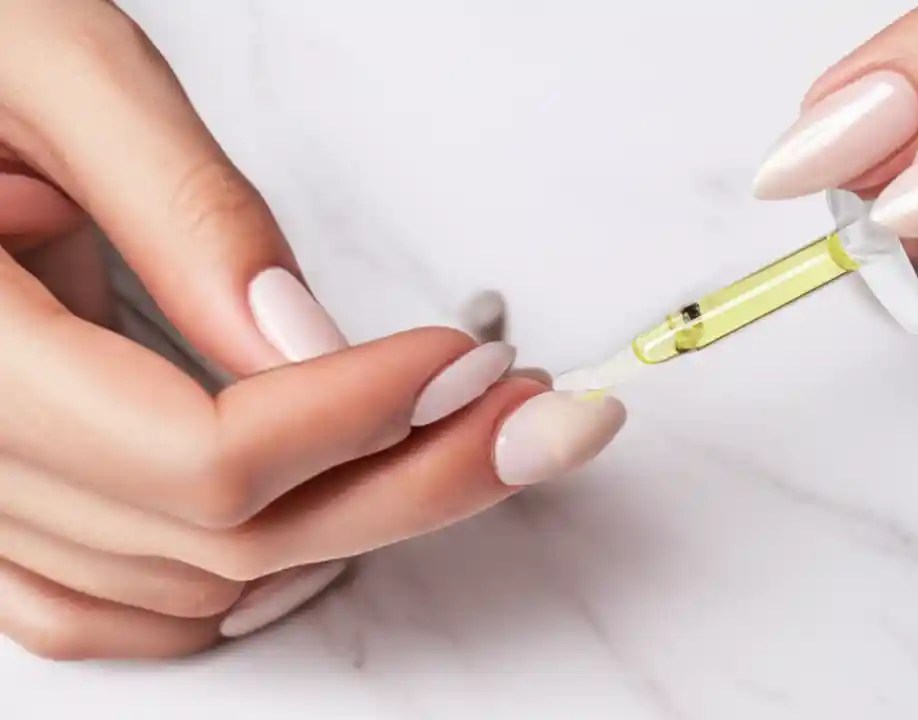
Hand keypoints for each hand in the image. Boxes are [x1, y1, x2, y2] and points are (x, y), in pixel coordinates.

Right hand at [0, 0, 624, 659]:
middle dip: (409, 482)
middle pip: (223, 536)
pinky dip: (238, 578)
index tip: (469, 362)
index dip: (357, 418)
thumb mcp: (49, 69)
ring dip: (347, 531)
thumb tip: (304, 344)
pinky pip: (113, 605)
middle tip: (538, 424)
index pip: (195, 454)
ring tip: (460, 444)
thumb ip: (181, 208)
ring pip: (185, 588)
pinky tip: (331, 509)